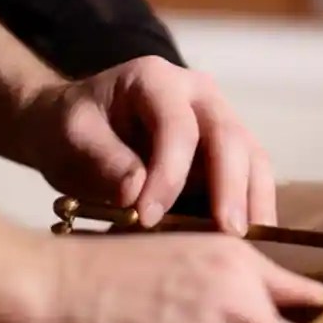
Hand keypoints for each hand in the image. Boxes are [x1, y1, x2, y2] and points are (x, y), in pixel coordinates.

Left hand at [22, 56, 273, 233]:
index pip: (179, 127)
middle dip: (230, 188)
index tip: (148, 216)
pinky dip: (252, 208)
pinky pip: (251, 177)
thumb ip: (104, 159)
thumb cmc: (69, 128)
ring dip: (253, 201)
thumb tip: (138, 192)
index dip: (170, 174)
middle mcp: (198, 94)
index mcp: (156, 79)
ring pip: (252, 157)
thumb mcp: (72, 137)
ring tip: (247, 242)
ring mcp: (218, 121)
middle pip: (230, 138)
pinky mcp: (226, 152)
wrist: (70, 126)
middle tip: (227, 234)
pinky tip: (249, 240)